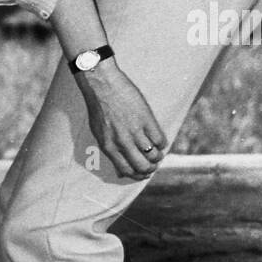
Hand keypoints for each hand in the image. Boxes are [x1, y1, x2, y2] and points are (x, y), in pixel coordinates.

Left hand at [77, 61, 166, 180]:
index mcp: (108, 146)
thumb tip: (120, 172)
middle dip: (150, 169)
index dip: (137, 175)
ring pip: (154, 155)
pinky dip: (162, 144)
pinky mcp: (146, 119)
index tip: (143, 173)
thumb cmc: (99, 108)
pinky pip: (160, 140)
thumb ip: (110, 151)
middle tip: (153, 164)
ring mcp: (135, 131)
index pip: (126, 171)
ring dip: (158, 157)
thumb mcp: (99, 132)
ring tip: (157, 152)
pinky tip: (158, 140)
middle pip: (142, 166)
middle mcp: (122, 142)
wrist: (103, 85)